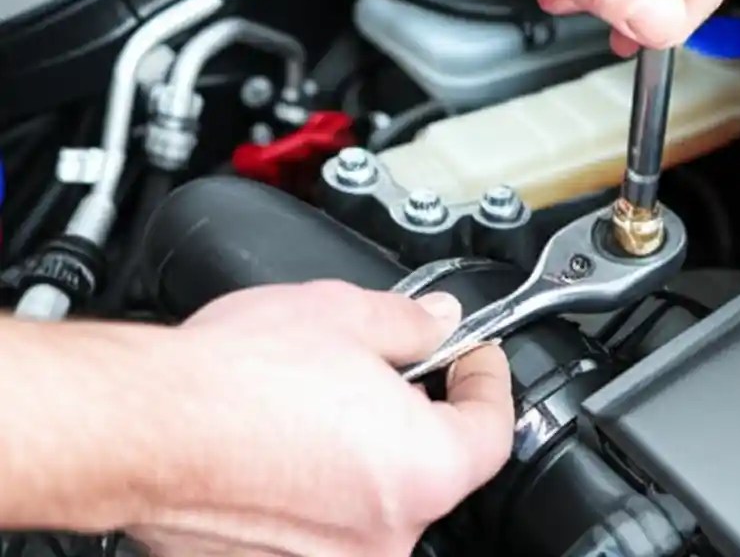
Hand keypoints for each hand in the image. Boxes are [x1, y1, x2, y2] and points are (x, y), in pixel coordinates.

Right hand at [130, 282, 512, 556]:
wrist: (136, 427)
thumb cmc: (231, 380)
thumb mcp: (346, 315)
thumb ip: (411, 325)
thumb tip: (437, 324)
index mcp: (425, 470)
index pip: (493, 430)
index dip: (487, 384)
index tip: (473, 360)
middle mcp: (385, 534)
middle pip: (432, 468)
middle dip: (416, 416)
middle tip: (386, 374)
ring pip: (372, 500)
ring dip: (361, 456)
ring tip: (316, 407)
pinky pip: (318, 527)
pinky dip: (313, 491)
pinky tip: (280, 449)